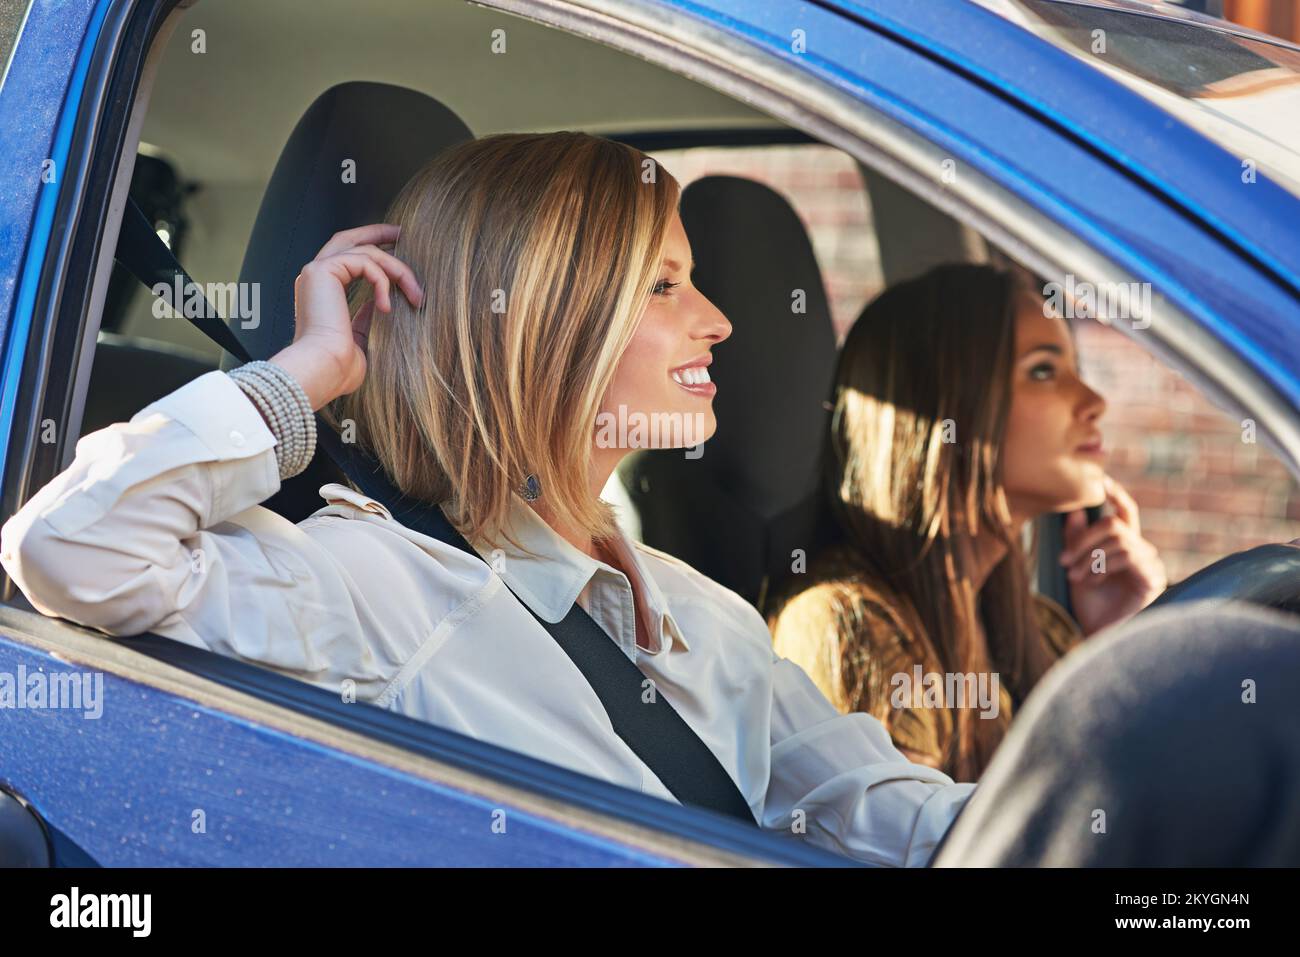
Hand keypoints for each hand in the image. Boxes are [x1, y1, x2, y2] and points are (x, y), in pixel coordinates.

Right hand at [269, 225, 422, 409]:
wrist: (323, 370)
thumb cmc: (338, 367)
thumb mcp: (357, 339)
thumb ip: (364, 319)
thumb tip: (376, 305)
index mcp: (320, 291)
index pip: (347, 257)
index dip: (372, 248)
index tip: (398, 248)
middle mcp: (314, 276)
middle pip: (350, 239)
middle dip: (379, 233)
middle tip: (404, 234)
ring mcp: (316, 271)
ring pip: (366, 253)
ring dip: (398, 271)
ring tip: (416, 296)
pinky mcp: (322, 270)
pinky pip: (365, 263)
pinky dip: (383, 282)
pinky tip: (386, 308)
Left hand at [1060, 476, 1166, 635]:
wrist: (1099, 637)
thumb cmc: (1091, 606)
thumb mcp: (1078, 567)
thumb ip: (1077, 540)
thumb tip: (1075, 510)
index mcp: (1125, 546)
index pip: (1125, 513)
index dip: (1116, 495)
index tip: (1102, 479)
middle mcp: (1142, 551)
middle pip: (1113, 523)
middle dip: (1083, 538)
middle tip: (1063, 560)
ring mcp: (1150, 563)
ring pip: (1117, 538)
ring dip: (1089, 556)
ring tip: (1075, 576)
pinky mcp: (1153, 576)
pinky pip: (1126, 554)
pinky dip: (1103, 565)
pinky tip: (1095, 582)